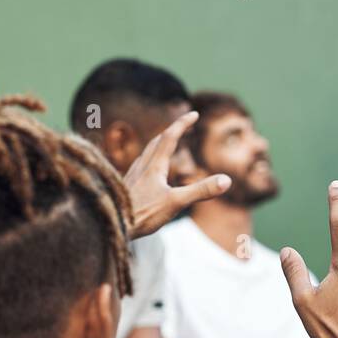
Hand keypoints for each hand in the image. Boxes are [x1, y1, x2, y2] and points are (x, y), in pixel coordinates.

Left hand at [124, 111, 231, 238]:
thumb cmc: (142, 214)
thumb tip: (227, 180)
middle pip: (156, 142)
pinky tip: (145, 171)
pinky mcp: (125, 188)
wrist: (111, 224)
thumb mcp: (176, 203)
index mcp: (154, 166)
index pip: (170, 137)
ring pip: (145, 154)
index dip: (182, 124)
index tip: (193, 113)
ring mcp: (131, 177)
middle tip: (182, 125)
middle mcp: (141, 166)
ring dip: (158, 144)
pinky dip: (147, 161)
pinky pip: (138, 167)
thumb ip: (201, 191)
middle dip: (171, 131)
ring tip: (164, 143)